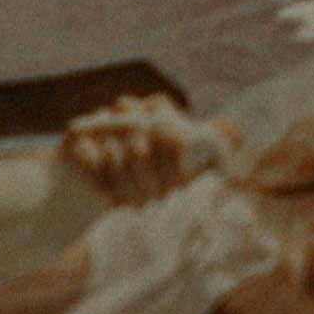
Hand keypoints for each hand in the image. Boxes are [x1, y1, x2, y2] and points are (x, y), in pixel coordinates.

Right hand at [52, 97, 225, 210]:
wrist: (93, 185)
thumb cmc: (146, 174)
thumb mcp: (182, 163)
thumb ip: (208, 145)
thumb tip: (237, 133)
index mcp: (155, 110)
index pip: (168, 128)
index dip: (174, 161)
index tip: (179, 186)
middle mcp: (127, 110)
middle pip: (141, 147)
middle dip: (152, 181)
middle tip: (158, 199)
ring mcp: (99, 121)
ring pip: (118, 159)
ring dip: (130, 189)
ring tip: (138, 203)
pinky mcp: (77, 135)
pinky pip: (95, 164)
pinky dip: (106, 188)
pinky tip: (112, 199)